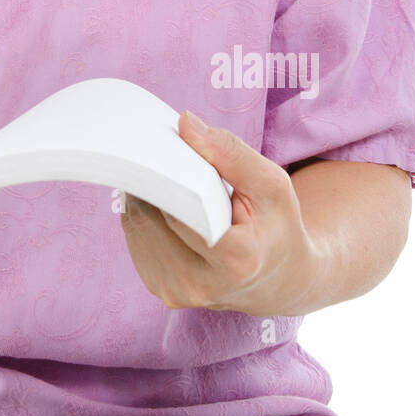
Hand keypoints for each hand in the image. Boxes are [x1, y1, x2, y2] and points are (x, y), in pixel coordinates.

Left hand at [120, 110, 321, 315]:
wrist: (278, 280)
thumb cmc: (275, 224)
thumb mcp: (271, 184)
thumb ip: (230, 153)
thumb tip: (184, 123)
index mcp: (237, 260)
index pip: (182, 210)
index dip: (169, 177)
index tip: (164, 150)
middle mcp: (202, 285)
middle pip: (153, 215)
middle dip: (156, 182)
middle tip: (166, 158)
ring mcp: (178, 292)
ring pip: (137, 225)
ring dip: (146, 196)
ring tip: (171, 183)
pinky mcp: (162, 290)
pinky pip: (135, 238)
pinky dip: (145, 214)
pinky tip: (166, 206)